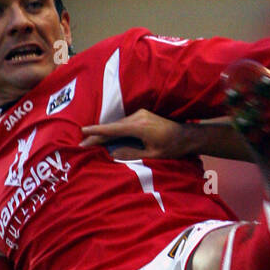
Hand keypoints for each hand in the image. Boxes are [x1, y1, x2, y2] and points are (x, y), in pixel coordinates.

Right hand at [80, 109, 207, 159]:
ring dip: (105, 132)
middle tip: (82, 142)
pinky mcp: (142, 115)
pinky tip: (107, 136)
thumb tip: (113, 153)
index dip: (97, 131)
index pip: (113, 129)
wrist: (187, 136)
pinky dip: (115, 130)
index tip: (82, 131)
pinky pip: (124, 123)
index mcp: (139, 127)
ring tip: (91, 141)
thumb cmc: (172, 148)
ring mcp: (140, 114)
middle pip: (112, 126)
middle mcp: (138, 117)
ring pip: (118, 124)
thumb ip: (131, 154)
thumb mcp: (152, 155)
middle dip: (97, 135)